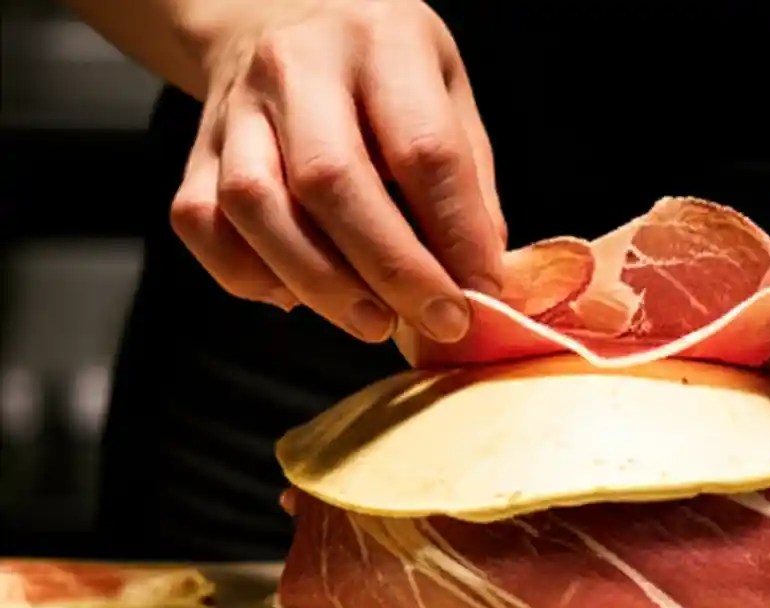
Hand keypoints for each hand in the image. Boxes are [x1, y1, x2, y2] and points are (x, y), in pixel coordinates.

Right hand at [170, 0, 504, 343]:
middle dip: (393, 270)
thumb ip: (466, 179)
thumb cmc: (382, 68)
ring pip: (256, 207)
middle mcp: (298, 65)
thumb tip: (478, 277)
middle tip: (436, 322)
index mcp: (382, 41)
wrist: (277, 14)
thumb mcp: (447, 91)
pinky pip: (202, 224)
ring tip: (374, 322)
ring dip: (321, 284)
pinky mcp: (194, 148)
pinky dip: (249, 276)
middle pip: (332, 182)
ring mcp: (235, 106)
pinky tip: (297, 295)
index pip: (423, 149)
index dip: (457, 235)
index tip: (481, 293)